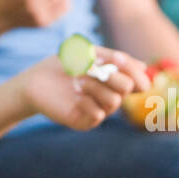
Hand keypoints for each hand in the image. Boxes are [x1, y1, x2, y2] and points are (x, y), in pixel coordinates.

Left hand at [13, 48, 144, 131]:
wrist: (35, 80)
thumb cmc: (62, 65)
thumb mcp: (88, 55)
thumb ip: (114, 59)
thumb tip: (143, 67)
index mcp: (113, 81)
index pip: (136, 79)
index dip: (133, 71)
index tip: (118, 59)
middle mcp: (109, 96)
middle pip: (127, 87)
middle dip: (111, 74)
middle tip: (91, 67)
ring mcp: (98, 110)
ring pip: (113, 100)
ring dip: (95, 85)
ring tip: (77, 80)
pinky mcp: (85, 122)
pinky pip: (98, 114)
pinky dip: (87, 101)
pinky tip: (75, 94)